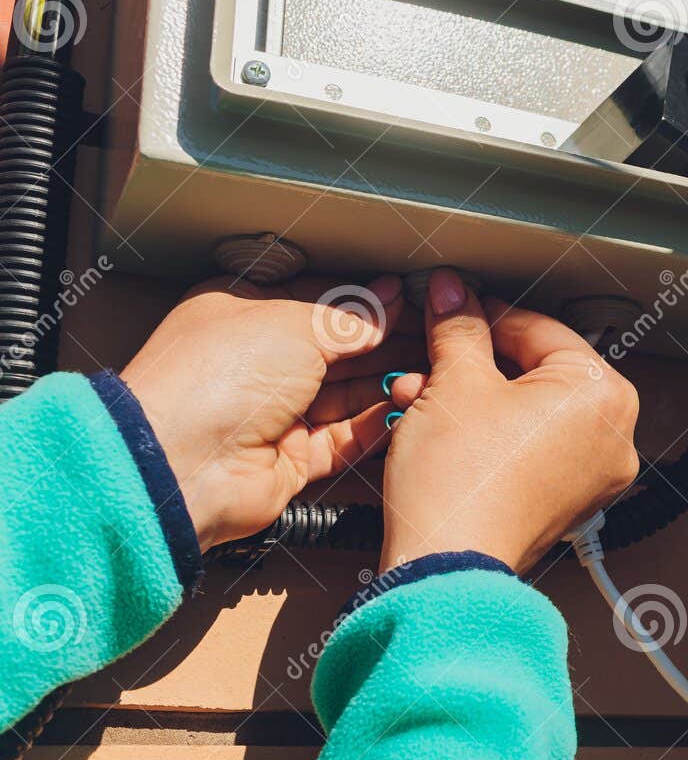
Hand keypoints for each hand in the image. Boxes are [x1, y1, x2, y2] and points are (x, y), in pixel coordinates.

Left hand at [121, 275, 409, 550]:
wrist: (182, 463)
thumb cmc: (216, 376)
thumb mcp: (294, 323)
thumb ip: (350, 318)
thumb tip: (387, 302)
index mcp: (241, 313)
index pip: (314, 299)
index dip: (362, 298)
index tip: (409, 295)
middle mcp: (255, 363)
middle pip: (334, 348)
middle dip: (383, 340)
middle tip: (433, 332)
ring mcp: (272, 413)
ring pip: (344, 395)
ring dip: (386, 382)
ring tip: (432, 368)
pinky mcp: (289, 458)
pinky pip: (343, 439)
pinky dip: (377, 425)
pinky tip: (408, 407)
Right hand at [380, 269, 638, 573]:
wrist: (446, 566)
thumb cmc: (462, 483)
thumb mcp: (454, 383)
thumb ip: (460, 329)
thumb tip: (455, 295)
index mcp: (604, 394)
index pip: (541, 329)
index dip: (487, 314)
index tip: (455, 308)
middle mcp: (614, 437)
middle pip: (538, 372)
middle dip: (475, 363)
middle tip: (435, 354)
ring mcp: (594, 475)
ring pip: (529, 412)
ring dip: (474, 397)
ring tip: (424, 395)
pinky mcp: (567, 504)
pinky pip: (531, 449)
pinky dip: (491, 434)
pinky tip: (443, 428)